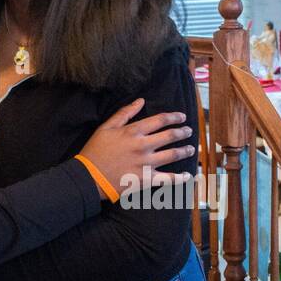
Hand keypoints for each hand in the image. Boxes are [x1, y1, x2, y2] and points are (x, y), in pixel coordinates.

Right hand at [77, 98, 195, 200]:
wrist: (89, 177)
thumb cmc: (95, 151)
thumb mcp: (106, 127)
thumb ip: (124, 113)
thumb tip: (140, 100)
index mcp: (134, 132)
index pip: (160, 120)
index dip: (174, 117)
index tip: (182, 117)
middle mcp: (143, 146)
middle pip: (170, 136)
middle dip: (183, 132)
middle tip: (189, 131)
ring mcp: (146, 163)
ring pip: (172, 155)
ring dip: (185, 151)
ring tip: (191, 149)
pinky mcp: (146, 180)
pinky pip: (168, 179)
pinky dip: (180, 178)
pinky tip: (188, 175)